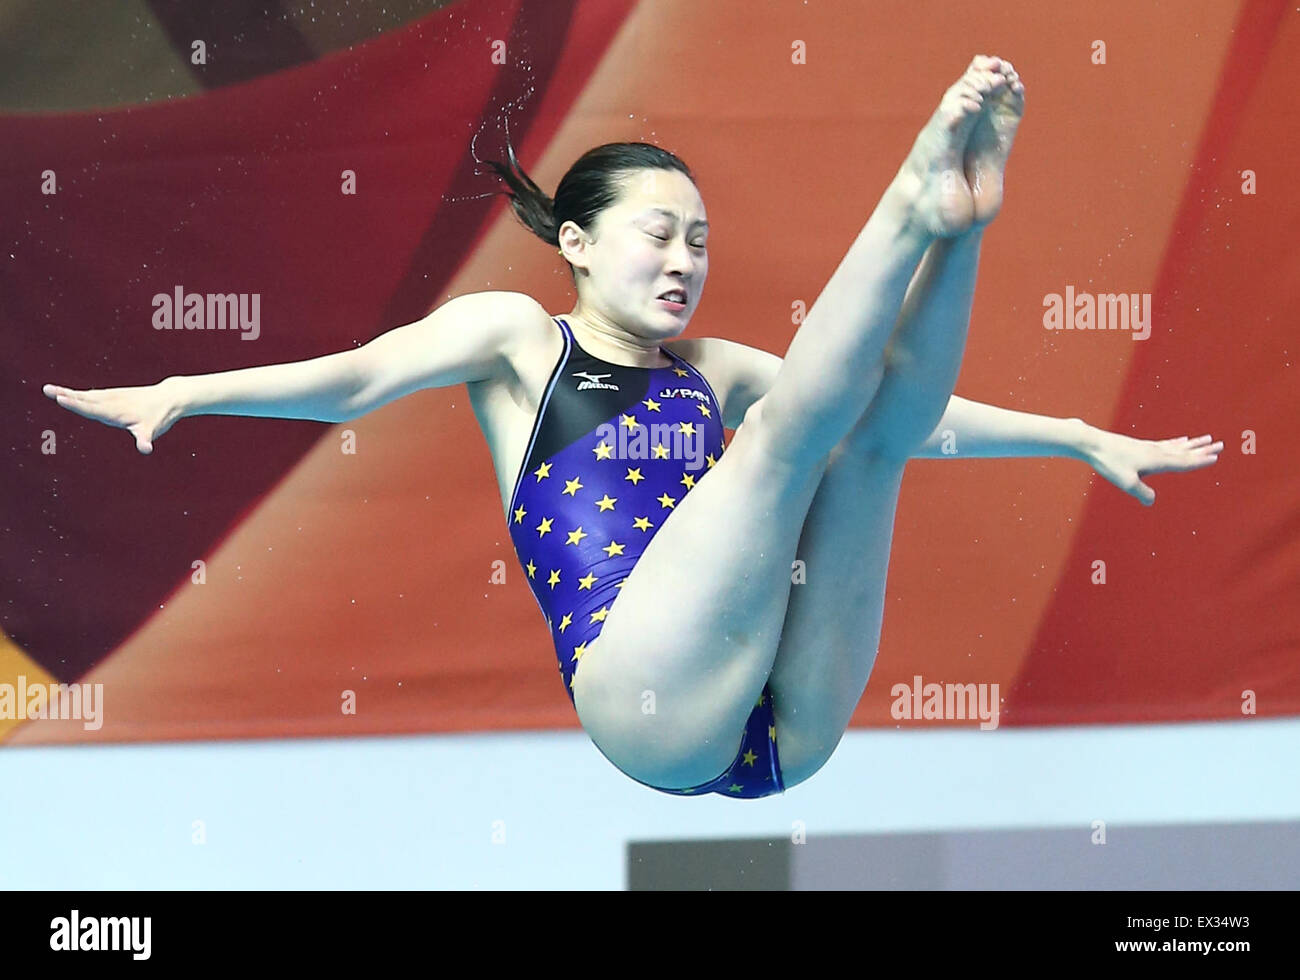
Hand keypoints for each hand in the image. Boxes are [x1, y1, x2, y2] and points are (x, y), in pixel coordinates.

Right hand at [43, 378, 181, 454]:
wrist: (169, 398)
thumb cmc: (159, 417)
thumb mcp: (152, 430)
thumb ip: (145, 439)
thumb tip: (146, 449)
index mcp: (116, 411)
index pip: (93, 409)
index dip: (77, 405)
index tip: (61, 398)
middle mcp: (111, 402)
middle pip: (85, 400)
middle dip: (66, 396)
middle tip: (48, 391)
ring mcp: (111, 397)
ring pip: (85, 396)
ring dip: (67, 392)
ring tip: (49, 389)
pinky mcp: (113, 396)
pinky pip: (91, 395)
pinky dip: (77, 394)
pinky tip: (65, 393)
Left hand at [1082, 425, 1222, 505]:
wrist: (1092, 444)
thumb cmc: (1108, 462)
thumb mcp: (1125, 482)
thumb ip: (1141, 492)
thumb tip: (1153, 502)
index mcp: (1156, 460)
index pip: (1183, 462)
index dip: (1199, 460)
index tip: (1216, 457)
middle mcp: (1156, 451)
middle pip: (1184, 451)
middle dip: (1203, 450)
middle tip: (1221, 444)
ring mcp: (1149, 447)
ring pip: (1177, 445)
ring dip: (1193, 444)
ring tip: (1206, 439)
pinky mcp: (1141, 445)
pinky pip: (1165, 443)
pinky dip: (1177, 442)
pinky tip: (1181, 439)